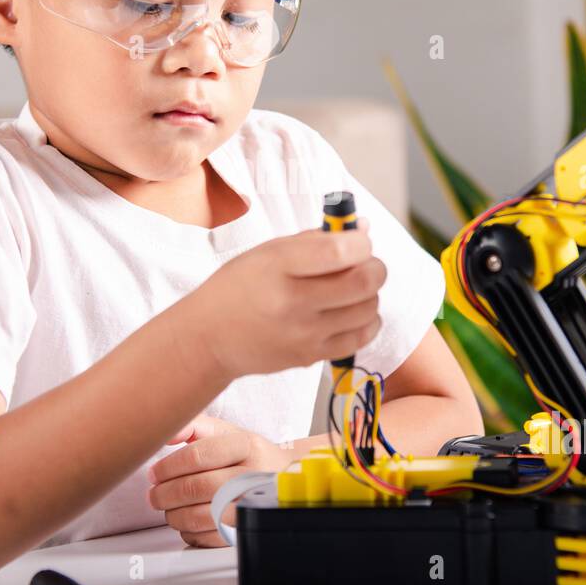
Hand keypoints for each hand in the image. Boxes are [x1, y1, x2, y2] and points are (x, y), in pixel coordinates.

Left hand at [146, 414, 296, 546]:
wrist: (285, 477)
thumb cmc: (247, 454)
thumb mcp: (226, 431)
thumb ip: (193, 426)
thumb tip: (164, 432)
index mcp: (246, 446)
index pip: (198, 456)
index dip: (168, 467)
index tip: (154, 473)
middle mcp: (253, 475)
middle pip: (196, 488)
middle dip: (165, 494)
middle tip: (154, 495)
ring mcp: (252, 505)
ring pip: (200, 516)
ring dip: (174, 515)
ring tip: (168, 508)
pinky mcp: (247, 529)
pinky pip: (209, 538)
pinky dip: (189, 532)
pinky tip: (187, 521)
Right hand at [187, 216, 386, 378]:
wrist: (210, 337)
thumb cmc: (239, 286)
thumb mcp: (268, 251)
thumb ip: (316, 239)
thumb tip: (363, 228)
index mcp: (278, 265)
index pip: (341, 250)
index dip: (362, 243)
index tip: (358, 241)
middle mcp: (292, 301)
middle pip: (363, 282)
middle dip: (375, 267)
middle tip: (366, 264)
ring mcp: (303, 333)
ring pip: (368, 310)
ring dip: (371, 294)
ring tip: (354, 289)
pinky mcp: (310, 356)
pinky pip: (360, 337)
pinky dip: (367, 321)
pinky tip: (353, 312)